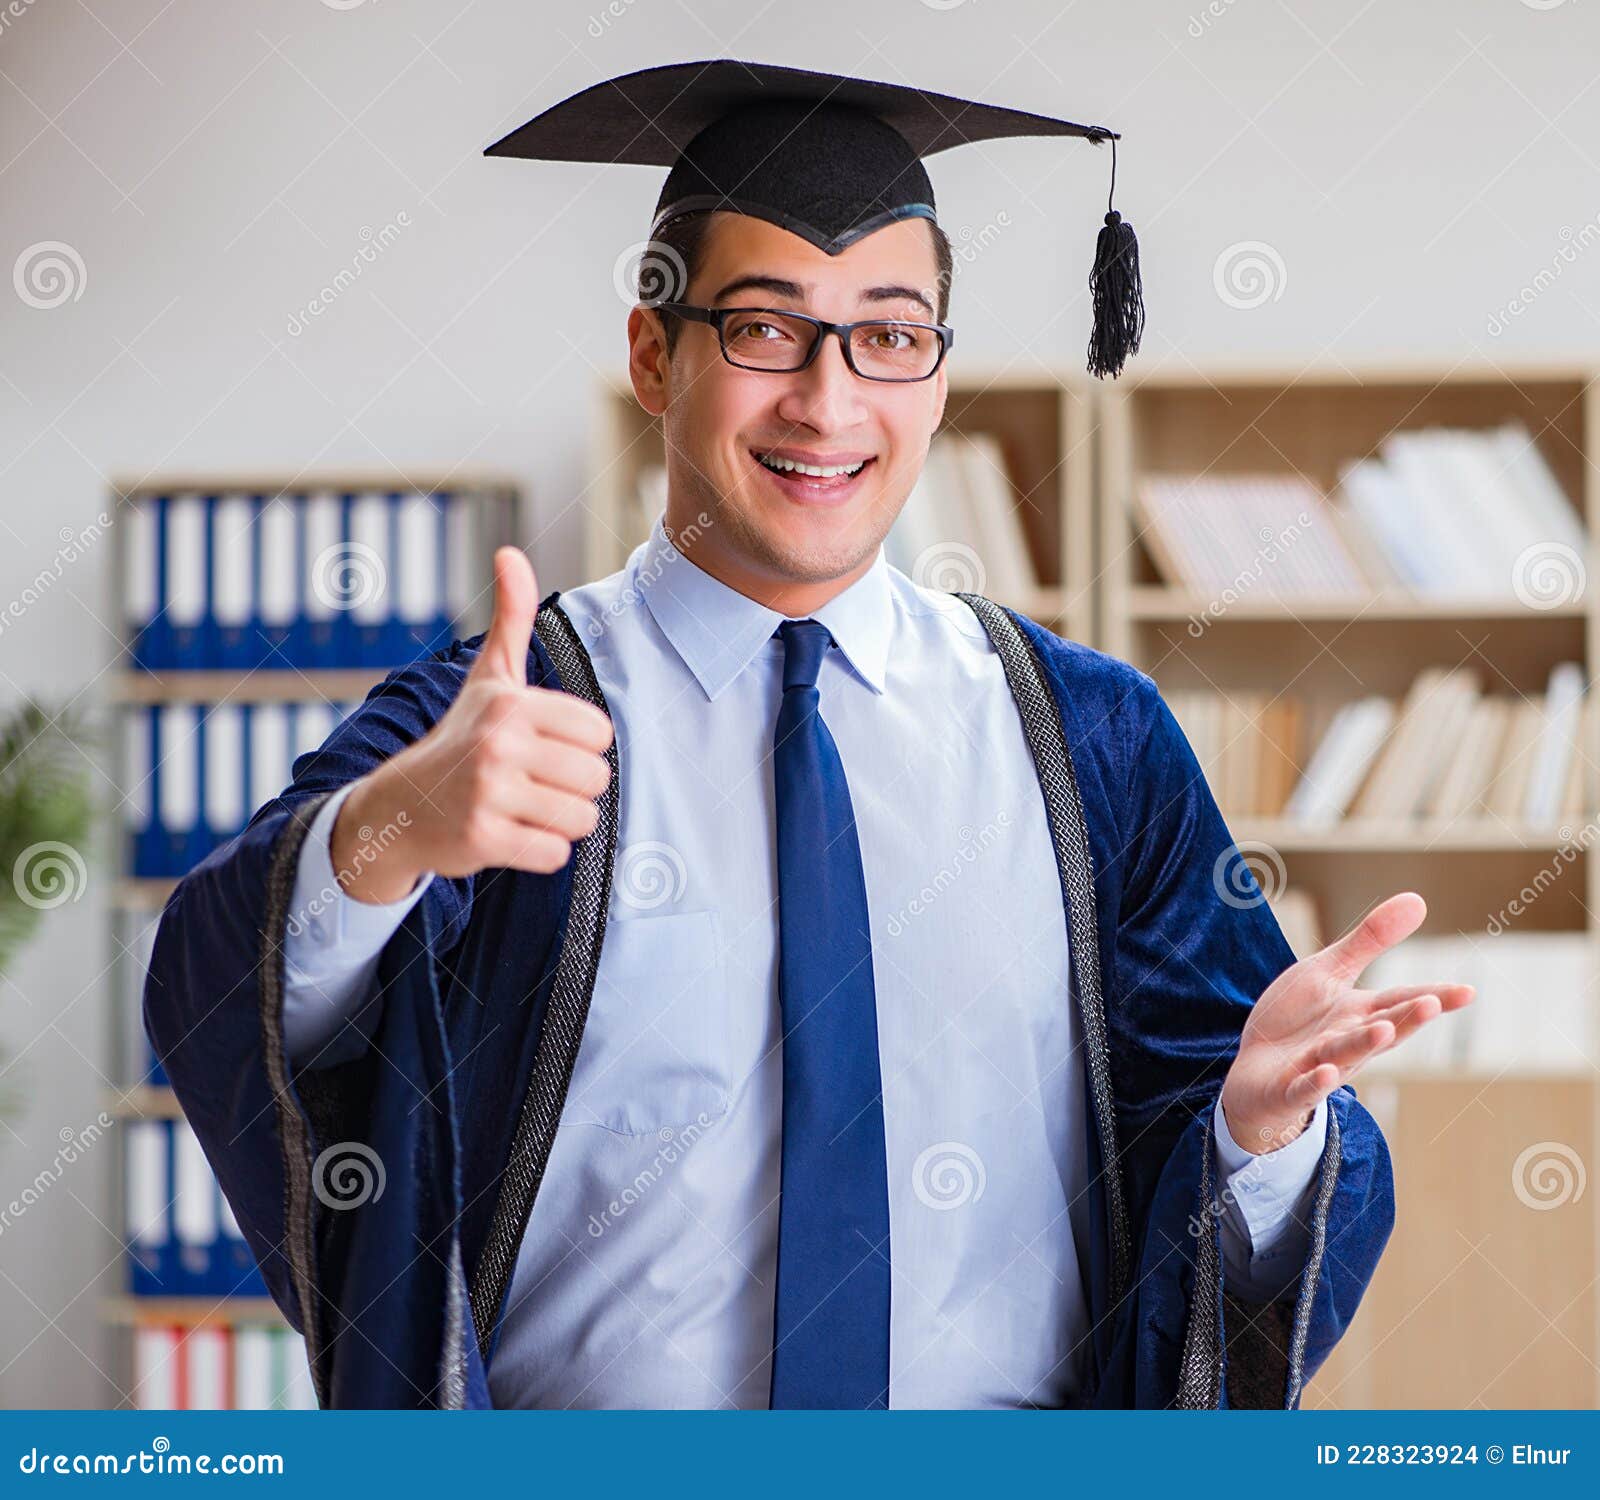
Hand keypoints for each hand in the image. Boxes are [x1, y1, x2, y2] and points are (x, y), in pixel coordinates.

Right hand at [330, 546, 613, 902]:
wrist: (401, 806)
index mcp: (511, 704)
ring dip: (559, 821)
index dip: (580, 746)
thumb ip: (511, 617)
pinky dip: (540, 850)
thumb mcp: (489, 677)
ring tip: (524, 807)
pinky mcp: (484, 840)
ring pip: (581, 818)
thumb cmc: (461, 737)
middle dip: (572, 787)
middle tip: (533, 783)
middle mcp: (499, 744)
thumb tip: (510, 552)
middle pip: (596, 778)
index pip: (599, 734)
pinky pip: (555, 854)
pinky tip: (510, 833)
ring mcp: (489, 794)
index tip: (545, 747)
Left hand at [1219, 891, 1473, 1152]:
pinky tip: (1326, 1073)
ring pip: (1345, 1055)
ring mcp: (1319, 1066)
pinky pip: (1303, 1086)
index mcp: (1360, 1013)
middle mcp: (1347, 1041)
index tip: (1468, 992)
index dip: (1433, 997)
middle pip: (1381, 1029)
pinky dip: (1315, 1082)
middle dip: (1405, 1018)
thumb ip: (1370, 941)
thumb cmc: (1297, 1018)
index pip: (1400, 1002)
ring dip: (1364, 1044)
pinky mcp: (1289, 1087)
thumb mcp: (1329, 971)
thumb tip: (1419, 900)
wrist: (1256, 1066)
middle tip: (1432, 1004)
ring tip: (1384, 1029)